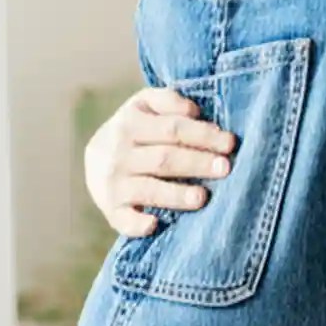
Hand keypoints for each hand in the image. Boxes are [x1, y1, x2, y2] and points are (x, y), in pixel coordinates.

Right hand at [85, 87, 236, 236]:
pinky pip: (122, 220)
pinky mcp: (110, 209)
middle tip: (225, 168)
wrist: (95, 159)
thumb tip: (194, 112)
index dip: (203, 135)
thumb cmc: (135, 129)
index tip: (230, 143)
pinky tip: (154, 225)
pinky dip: (136, 224)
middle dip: (197, 163)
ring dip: (175, 194)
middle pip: (164, 158)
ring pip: (148, 189)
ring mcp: (113, 183)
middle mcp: (119, 153)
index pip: (173, 128)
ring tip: (202, 197)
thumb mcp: (144, 104)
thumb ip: (168, 100)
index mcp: (130, 123)